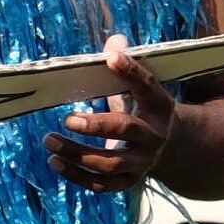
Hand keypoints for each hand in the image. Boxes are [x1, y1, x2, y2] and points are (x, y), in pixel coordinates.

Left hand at [49, 34, 176, 193]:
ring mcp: (141, 163)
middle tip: (67, 118)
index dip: (132, 71)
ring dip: (77, 154)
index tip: (111, 57)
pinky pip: (102, 185)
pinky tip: (55, 162)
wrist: (174, 149)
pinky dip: (77, 176)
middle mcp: (153, 137)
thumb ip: (127, 68)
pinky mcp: (128, 182)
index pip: (148, 86)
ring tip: (49, 141)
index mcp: (159, 107)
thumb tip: (114, 38)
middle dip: (96, 126)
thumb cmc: (146, 111)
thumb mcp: (143, 91)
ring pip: (109, 163)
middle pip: (126, 131)